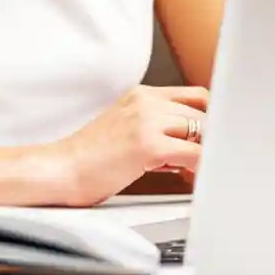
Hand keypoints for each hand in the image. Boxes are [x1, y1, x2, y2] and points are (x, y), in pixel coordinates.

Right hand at [49, 86, 207, 206]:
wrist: (59, 170)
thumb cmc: (88, 158)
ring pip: (203, 130)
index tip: (215, 138)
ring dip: (208, 153)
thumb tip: (190, 148)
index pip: (195, 95)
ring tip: (200, 173)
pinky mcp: (148, 145)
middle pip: (203, 113)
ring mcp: (147, 120)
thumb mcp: (124, 129)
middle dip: (211, 139)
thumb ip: (157, 129)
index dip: (211, 118)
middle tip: (208, 162)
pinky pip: (194, 154)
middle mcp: (146, 101)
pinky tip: (193, 179)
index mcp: (141, 95)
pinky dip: (201, 168)